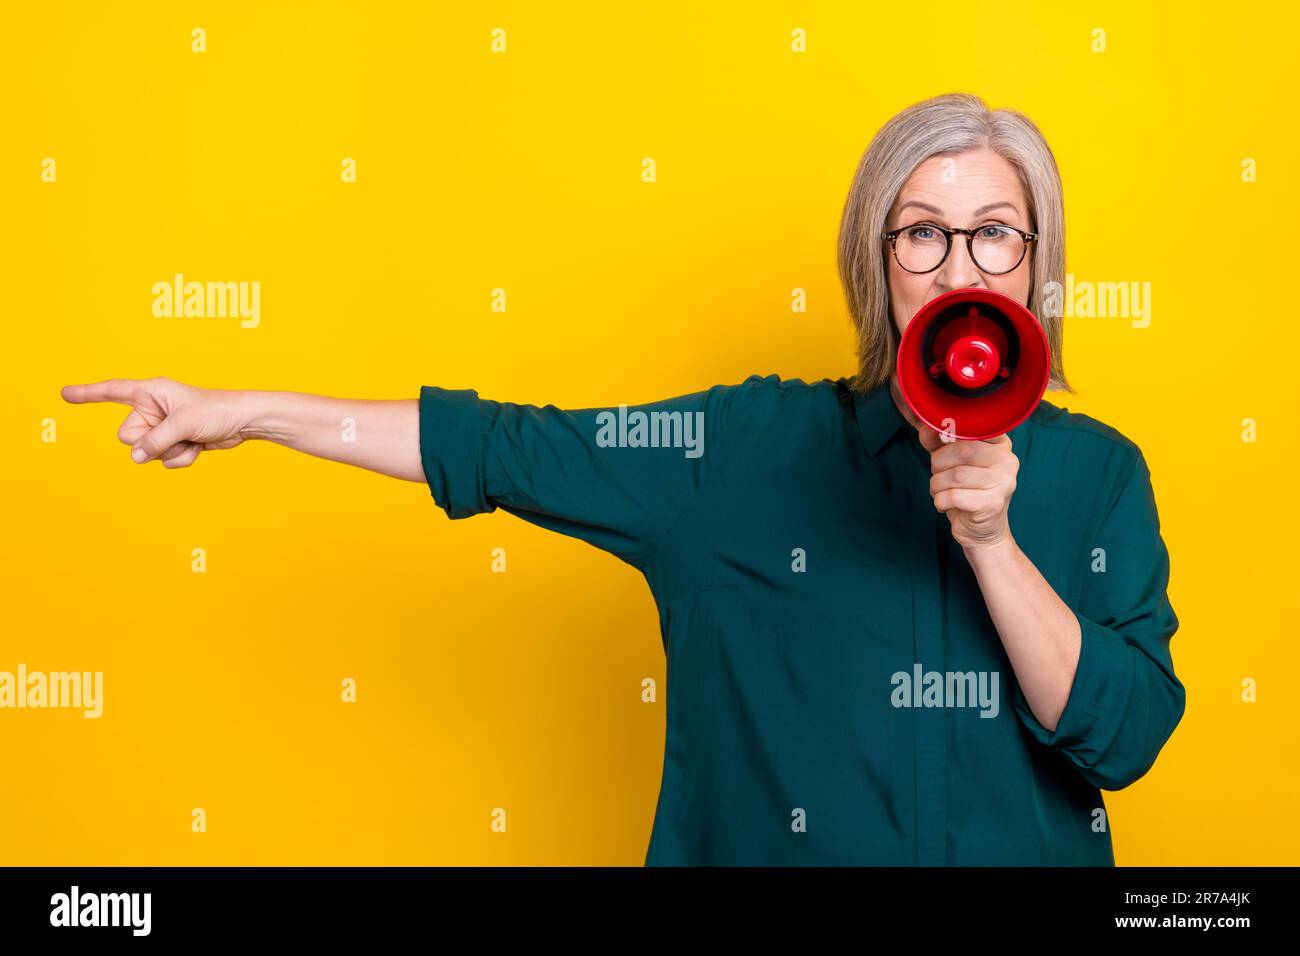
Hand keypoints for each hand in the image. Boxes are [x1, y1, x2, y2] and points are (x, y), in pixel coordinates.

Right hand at [60, 376, 255, 468]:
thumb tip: (135, 457)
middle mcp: (152, 409)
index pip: (112, 391)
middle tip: (177, 430)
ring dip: (170, 451)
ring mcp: (162, 427)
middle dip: (151, 440)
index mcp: (150, 392)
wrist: (243, 422)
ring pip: (146, 452)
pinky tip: (199, 446)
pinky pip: (164, 460)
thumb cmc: (217, 410)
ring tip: (192, 437)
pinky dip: (182, 458)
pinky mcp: (174, 442)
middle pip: (128, 435)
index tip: (65, 394)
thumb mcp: (183, 423)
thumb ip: (155, 440)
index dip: (88, 394)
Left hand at [917, 426, 1018, 551]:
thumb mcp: (952, 461)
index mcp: (1000, 444)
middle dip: (939, 462)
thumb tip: (926, 428)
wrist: (981, 530)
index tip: (940, 443)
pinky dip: (940, 500)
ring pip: (956, 475)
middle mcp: (1007, 460)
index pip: (973, 428)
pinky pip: (953, 496)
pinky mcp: (992, 504)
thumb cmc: (966, 490)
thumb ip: (939, 441)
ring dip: (937, 484)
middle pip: (962, 450)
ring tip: (940, 490)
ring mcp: (1003, 483)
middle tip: (938, 473)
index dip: (949, 435)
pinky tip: (945, 503)